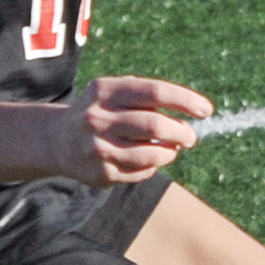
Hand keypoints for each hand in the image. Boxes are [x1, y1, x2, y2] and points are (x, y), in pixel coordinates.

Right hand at [51, 75, 212, 184]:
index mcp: (105, 90)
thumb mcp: (117, 92)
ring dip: (171, 152)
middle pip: (155, 124)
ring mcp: (97, 148)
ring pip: (152, 153)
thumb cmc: (103, 111)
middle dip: (182, 132)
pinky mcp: (101, 174)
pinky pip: (142, 171)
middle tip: (191, 137)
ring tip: (173, 149)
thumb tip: (194, 110)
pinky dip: (154, 165)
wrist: (58, 140)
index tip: (206, 110)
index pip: (155, 92)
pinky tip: (149, 159)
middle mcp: (97, 118)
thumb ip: (150, 97)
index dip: (185, 101)